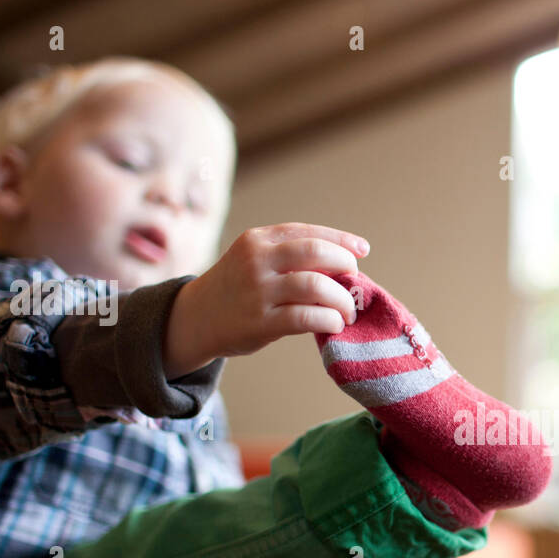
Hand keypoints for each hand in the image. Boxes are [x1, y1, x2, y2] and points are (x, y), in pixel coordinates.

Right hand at [164, 222, 369, 375]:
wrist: (196, 318)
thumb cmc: (237, 288)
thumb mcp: (254, 260)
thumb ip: (288, 257)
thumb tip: (344, 262)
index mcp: (258, 240)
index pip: (308, 232)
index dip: (341, 239)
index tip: (362, 250)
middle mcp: (256, 261)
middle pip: (316, 253)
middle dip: (344, 266)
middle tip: (354, 282)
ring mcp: (258, 292)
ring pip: (315, 286)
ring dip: (341, 299)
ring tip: (347, 311)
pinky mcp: (260, 322)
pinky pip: (306, 318)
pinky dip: (329, 320)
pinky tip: (334, 324)